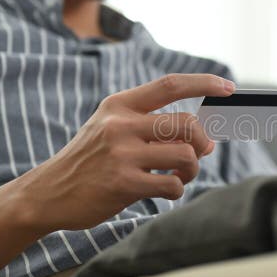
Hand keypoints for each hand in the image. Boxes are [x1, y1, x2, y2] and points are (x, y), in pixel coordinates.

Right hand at [16, 73, 235, 230]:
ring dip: (192, 169)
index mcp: (119, 105)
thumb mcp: (112, 130)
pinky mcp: (122, 183)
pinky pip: (172, 184)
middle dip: (202, 141)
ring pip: (185, 155)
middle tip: (199, 153)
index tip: (228, 87)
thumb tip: (206, 140)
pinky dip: (177, 189)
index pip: (170, 85)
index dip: (205, 83)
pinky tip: (165, 190)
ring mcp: (121, 154)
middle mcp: (120, 125)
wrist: (48, 193)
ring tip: (180, 175)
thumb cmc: (90, 160)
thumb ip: (154, 129)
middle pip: (187, 123)